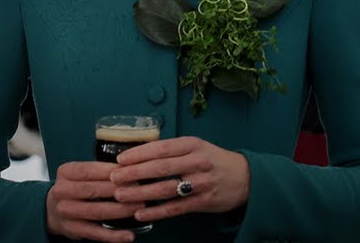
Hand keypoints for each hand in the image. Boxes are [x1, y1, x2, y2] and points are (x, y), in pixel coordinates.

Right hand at [46, 161, 143, 241]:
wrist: (52, 210)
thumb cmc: (74, 189)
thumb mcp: (79, 174)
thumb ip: (98, 172)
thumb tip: (128, 169)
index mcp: (65, 172)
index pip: (90, 170)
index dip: (111, 172)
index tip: (131, 172)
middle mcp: (62, 191)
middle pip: (94, 190)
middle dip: (119, 190)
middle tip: (140, 191)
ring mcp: (65, 211)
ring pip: (96, 211)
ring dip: (120, 211)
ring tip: (139, 208)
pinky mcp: (72, 229)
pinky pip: (95, 233)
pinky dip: (114, 235)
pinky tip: (129, 235)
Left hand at [108, 136, 249, 223]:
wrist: (245, 177)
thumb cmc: (212, 160)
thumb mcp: (195, 147)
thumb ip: (170, 150)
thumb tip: (136, 154)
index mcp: (192, 145)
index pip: (161, 148)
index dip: (138, 154)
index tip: (120, 159)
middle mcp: (197, 163)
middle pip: (161, 168)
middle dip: (134, 173)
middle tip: (114, 177)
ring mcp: (201, 183)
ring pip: (166, 189)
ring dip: (141, 193)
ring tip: (121, 195)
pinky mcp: (203, 202)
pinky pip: (176, 208)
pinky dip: (157, 212)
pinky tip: (141, 214)